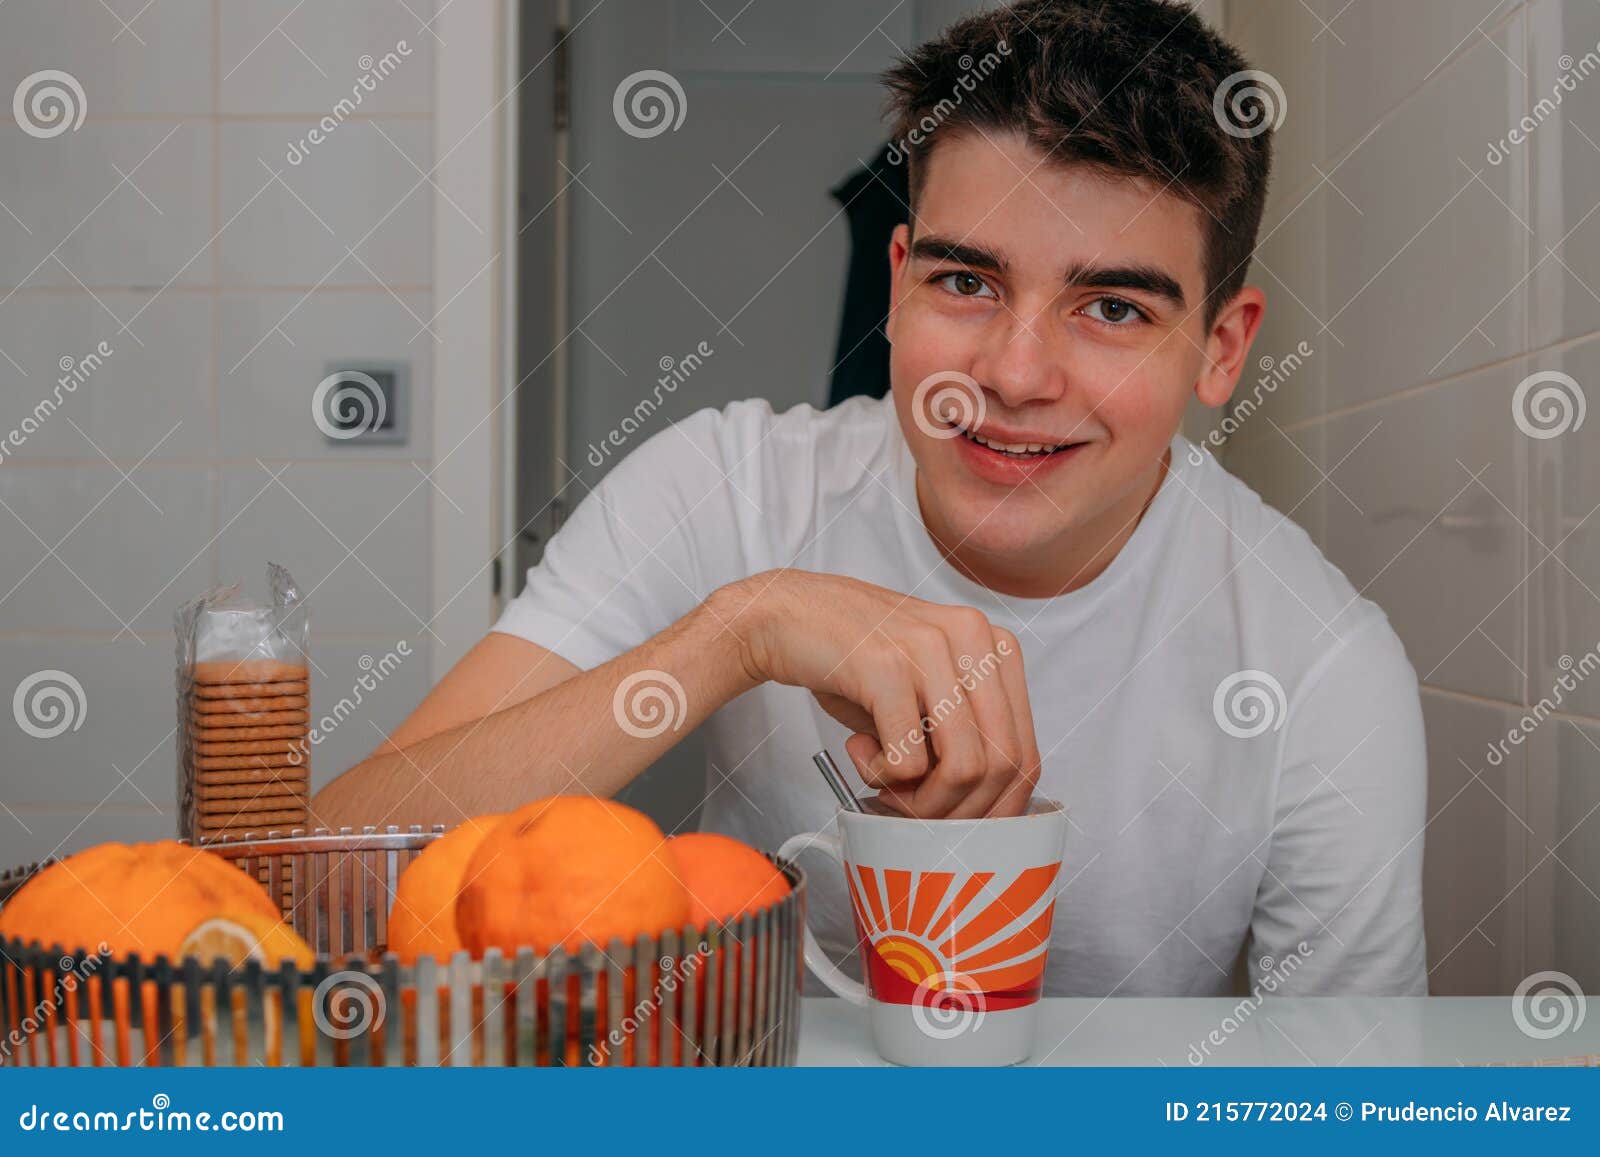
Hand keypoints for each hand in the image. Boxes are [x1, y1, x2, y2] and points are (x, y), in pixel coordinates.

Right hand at [717, 569, 1040, 818]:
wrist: (787, 616)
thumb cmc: (856, 662)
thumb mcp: (925, 693)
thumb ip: (962, 735)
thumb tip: (983, 810)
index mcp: (993, 645)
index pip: (1026, 748)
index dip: (1000, 804)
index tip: (964, 826)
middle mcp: (972, 638)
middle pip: (1002, 763)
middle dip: (960, 812)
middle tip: (918, 815)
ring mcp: (931, 648)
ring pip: (964, 767)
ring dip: (924, 802)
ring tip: (887, 790)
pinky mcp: (887, 666)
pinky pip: (908, 759)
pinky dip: (883, 777)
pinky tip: (859, 754)